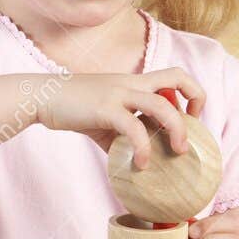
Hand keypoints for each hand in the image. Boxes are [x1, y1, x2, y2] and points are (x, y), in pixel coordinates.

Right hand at [38, 66, 205, 167]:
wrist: (41, 97)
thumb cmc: (72, 108)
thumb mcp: (104, 120)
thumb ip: (123, 135)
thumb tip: (134, 161)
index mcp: (133, 82)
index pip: (174, 74)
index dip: (191, 94)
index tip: (191, 119)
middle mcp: (131, 83)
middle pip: (177, 77)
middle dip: (196, 101)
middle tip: (190, 132)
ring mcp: (118, 93)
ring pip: (162, 104)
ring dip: (177, 129)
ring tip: (178, 152)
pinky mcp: (105, 108)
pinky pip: (134, 126)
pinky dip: (143, 147)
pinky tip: (141, 164)